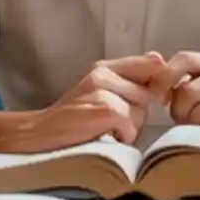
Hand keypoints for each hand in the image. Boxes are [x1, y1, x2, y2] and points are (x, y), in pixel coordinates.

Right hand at [15, 52, 169, 151]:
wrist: (38, 135)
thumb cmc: (72, 121)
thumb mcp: (100, 95)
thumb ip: (129, 81)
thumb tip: (161, 63)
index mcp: (105, 67)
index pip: (152, 64)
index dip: (157, 86)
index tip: (148, 102)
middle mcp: (103, 72)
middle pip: (149, 94)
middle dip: (137, 114)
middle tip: (112, 123)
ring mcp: (102, 89)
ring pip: (141, 111)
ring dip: (129, 128)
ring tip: (105, 130)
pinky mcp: (103, 108)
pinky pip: (130, 124)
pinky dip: (121, 137)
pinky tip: (103, 137)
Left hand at [156, 51, 199, 140]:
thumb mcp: (195, 87)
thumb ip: (173, 80)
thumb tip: (150, 78)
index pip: (185, 59)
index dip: (164, 78)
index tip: (156, 98)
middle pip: (189, 91)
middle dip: (179, 111)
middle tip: (183, 119)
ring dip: (193, 126)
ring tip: (197, 127)